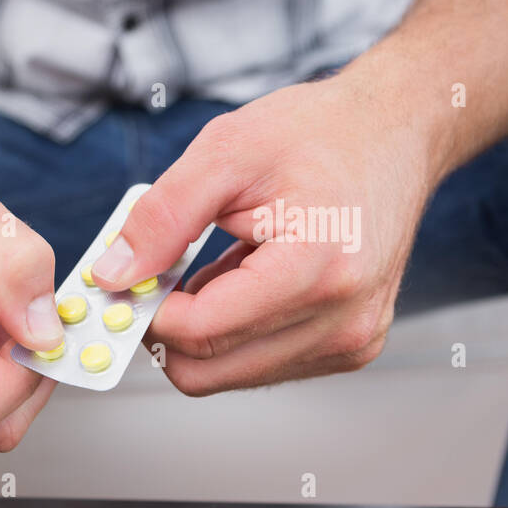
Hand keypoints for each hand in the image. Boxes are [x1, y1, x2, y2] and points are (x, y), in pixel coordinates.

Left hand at [91, 74, 433, 395]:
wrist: (394, 132)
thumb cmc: (321, 135)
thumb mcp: (226, 153)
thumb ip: (161, 218)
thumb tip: (112, 275)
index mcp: (319, 270)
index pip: (200, 331)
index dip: (146, 310)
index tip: (125, 279)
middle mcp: (344, 320)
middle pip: (206, 369)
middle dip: (166, 328)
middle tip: (157, 275)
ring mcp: (351, 342)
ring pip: (226, 374)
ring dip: (200, 330)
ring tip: (216, 265)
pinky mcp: (348, 349)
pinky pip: (256, 364)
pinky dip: (231, 331)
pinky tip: (243, 280)